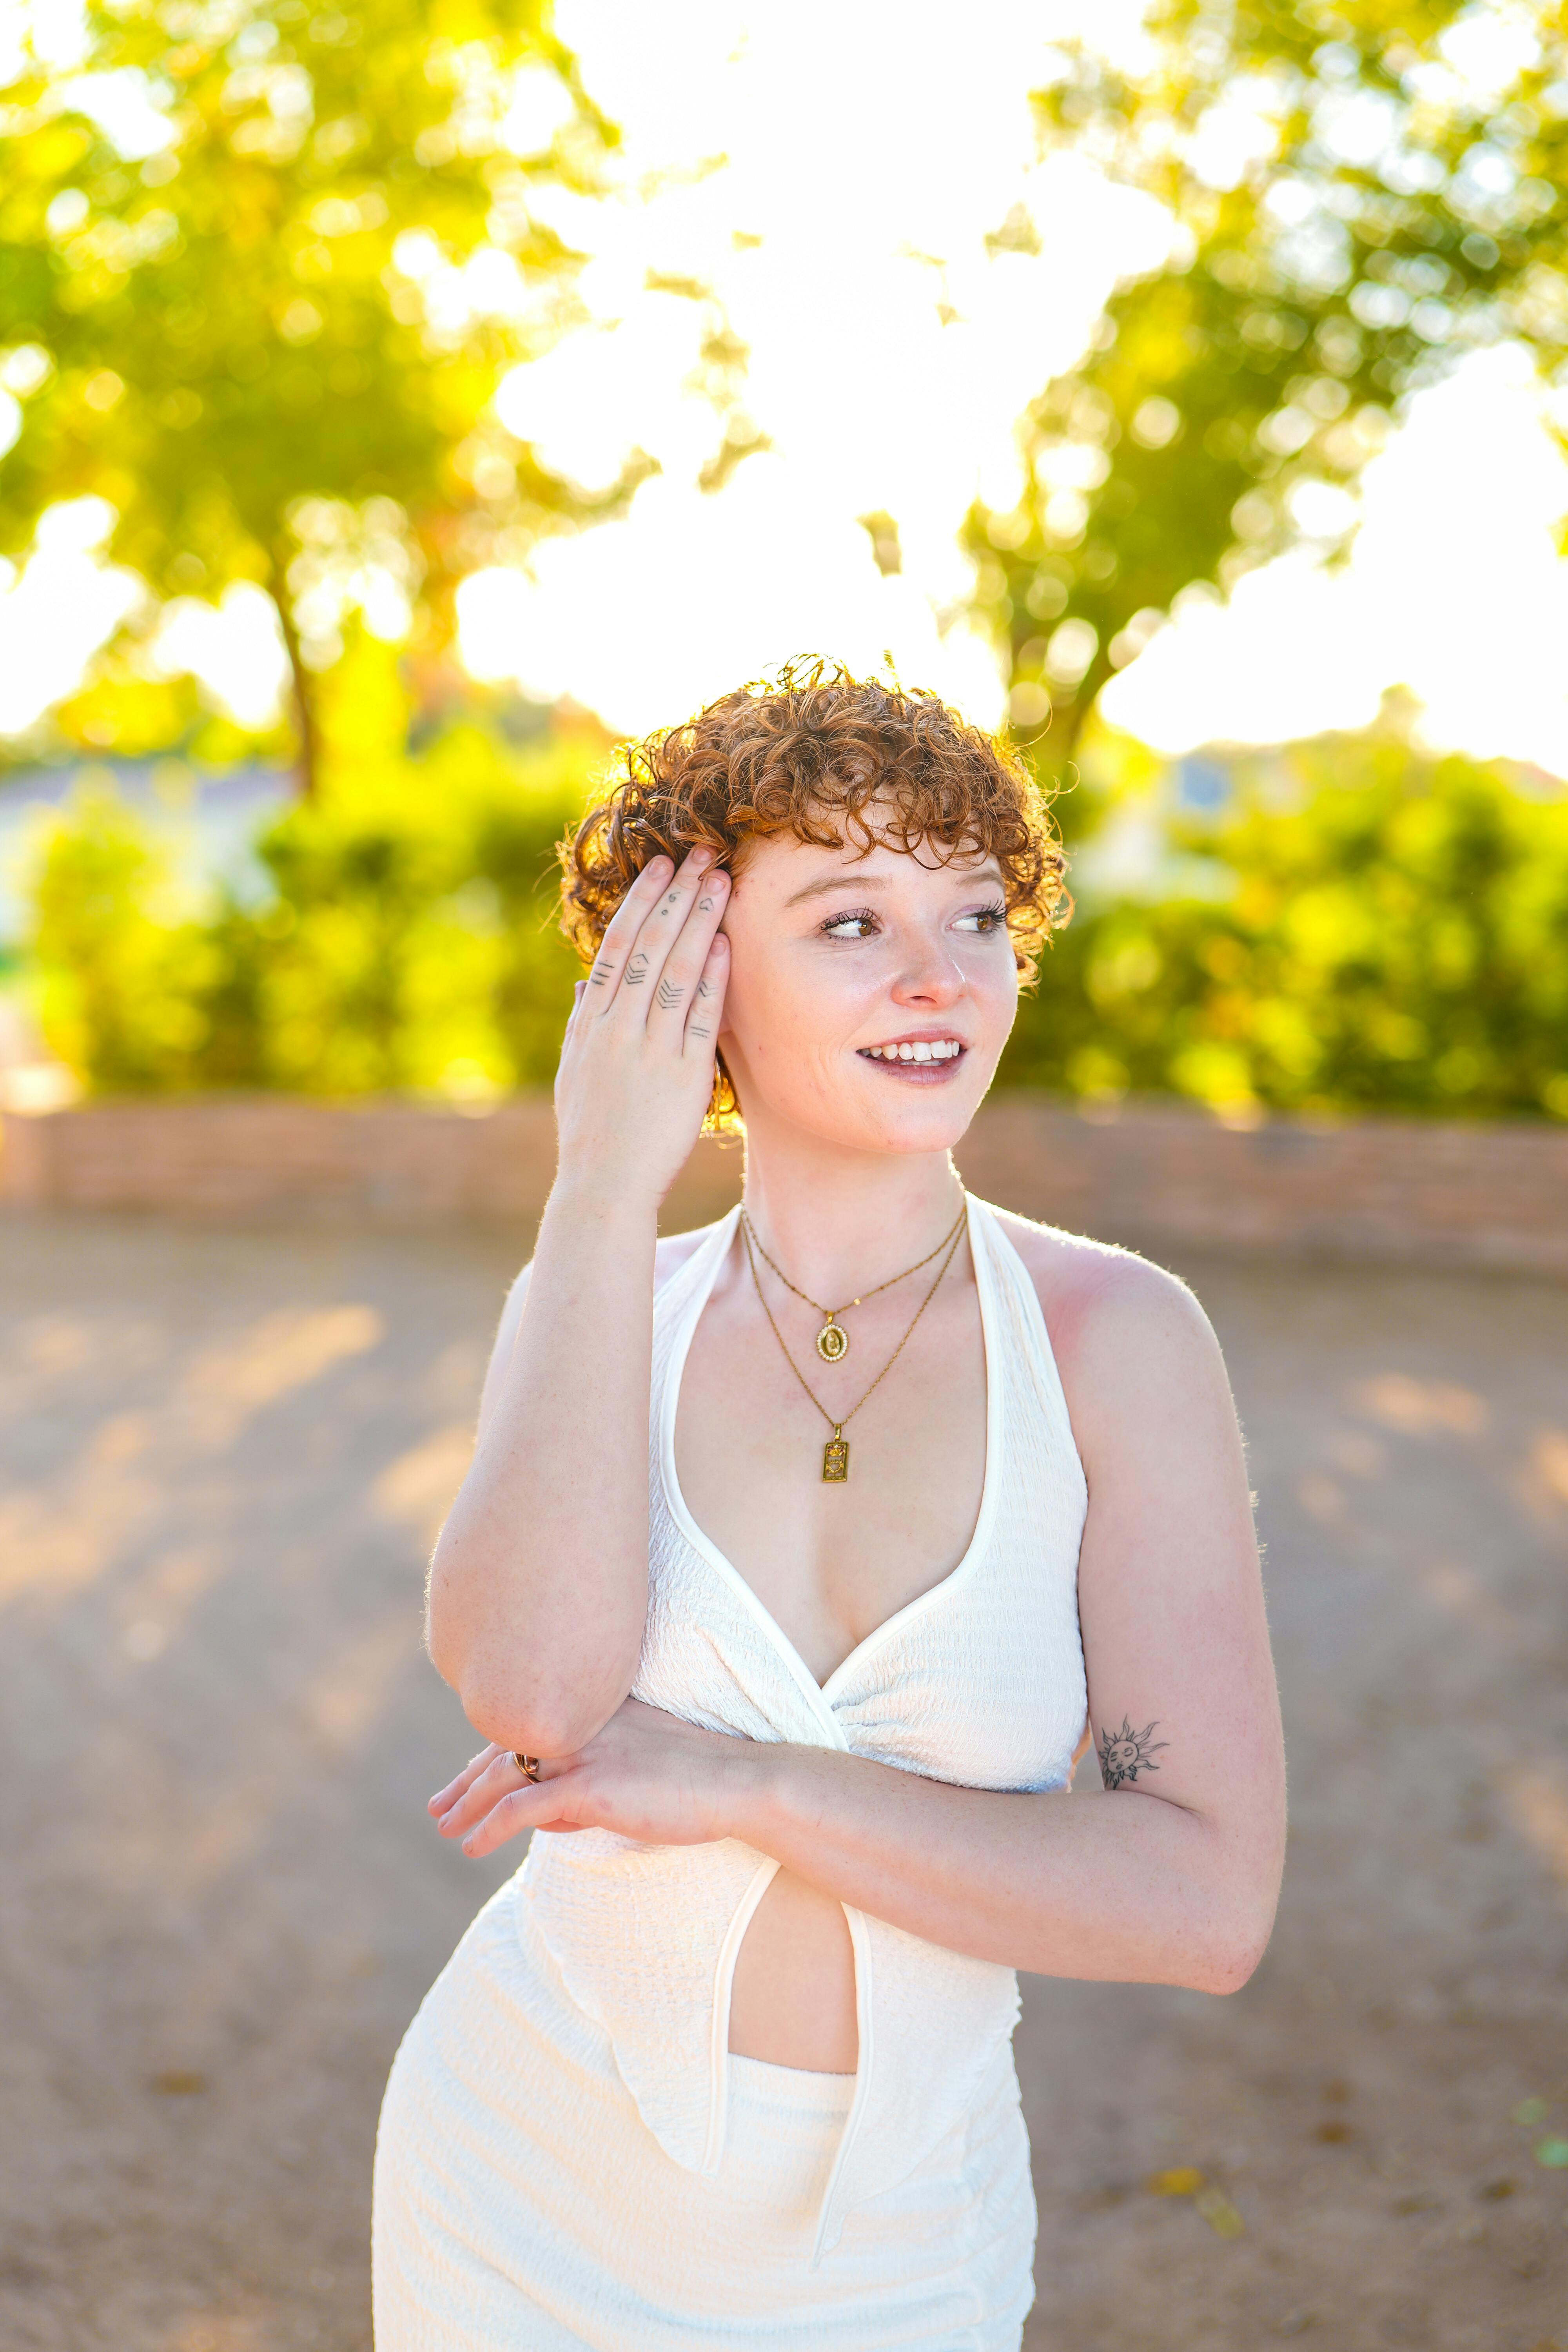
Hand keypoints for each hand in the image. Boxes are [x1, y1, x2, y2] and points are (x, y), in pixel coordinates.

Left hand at [428, 1697, 769, 1859]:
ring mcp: (583, 1752)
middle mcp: (581, 1722)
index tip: (467, 1776)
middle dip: (467, 1781)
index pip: (528, 1730)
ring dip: (467, 1806)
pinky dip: (489, 1829)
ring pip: (504, 1777)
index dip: (491, 1755)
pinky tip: (471, 1847)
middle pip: (506, 1750)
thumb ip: (595, 1777)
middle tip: (437, 1806)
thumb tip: (557, 1810)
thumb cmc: (698, 1779)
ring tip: (444, 1829)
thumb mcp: (639, 1767)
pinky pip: (520, 1809)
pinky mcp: (587, 1786)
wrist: (735, 1782)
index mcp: (594, 1710)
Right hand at [553, 847, 730, 1208]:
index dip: (639, 902)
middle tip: (699, 855)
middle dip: (675, 896)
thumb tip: (585, 985)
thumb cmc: (591, 1132)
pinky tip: (727, 943)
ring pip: (674, 970)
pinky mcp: (683, 1075)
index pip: (616, 947)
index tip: (658, 867)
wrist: (604, 1187)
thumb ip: (581, 1025)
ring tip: (720, 882)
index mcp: (591, 1024)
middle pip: (647, 946)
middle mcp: (617, 1029)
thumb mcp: (574, 1072)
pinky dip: (712, 977)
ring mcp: (649, 1050)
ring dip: (698, 921)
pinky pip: (699, 1016)